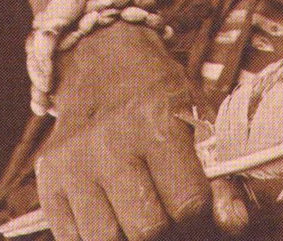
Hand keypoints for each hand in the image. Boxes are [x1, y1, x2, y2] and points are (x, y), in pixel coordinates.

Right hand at [36, 24, 249, 239]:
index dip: (199, 214)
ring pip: (107, 240)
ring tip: (138, 211)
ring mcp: (74, 163)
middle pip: (147, 229)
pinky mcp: (48, 180)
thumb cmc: (157, 94)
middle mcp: (110, 142)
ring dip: (128, 235)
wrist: (100, 59)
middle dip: (165, 227)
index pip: (188, 203)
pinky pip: (73, 239)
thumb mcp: (197, 118)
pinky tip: (110, 213)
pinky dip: (96, 237)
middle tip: (167, 209)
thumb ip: (220, 175)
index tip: (195, 203)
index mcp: (156, 120)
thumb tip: (234, 223)